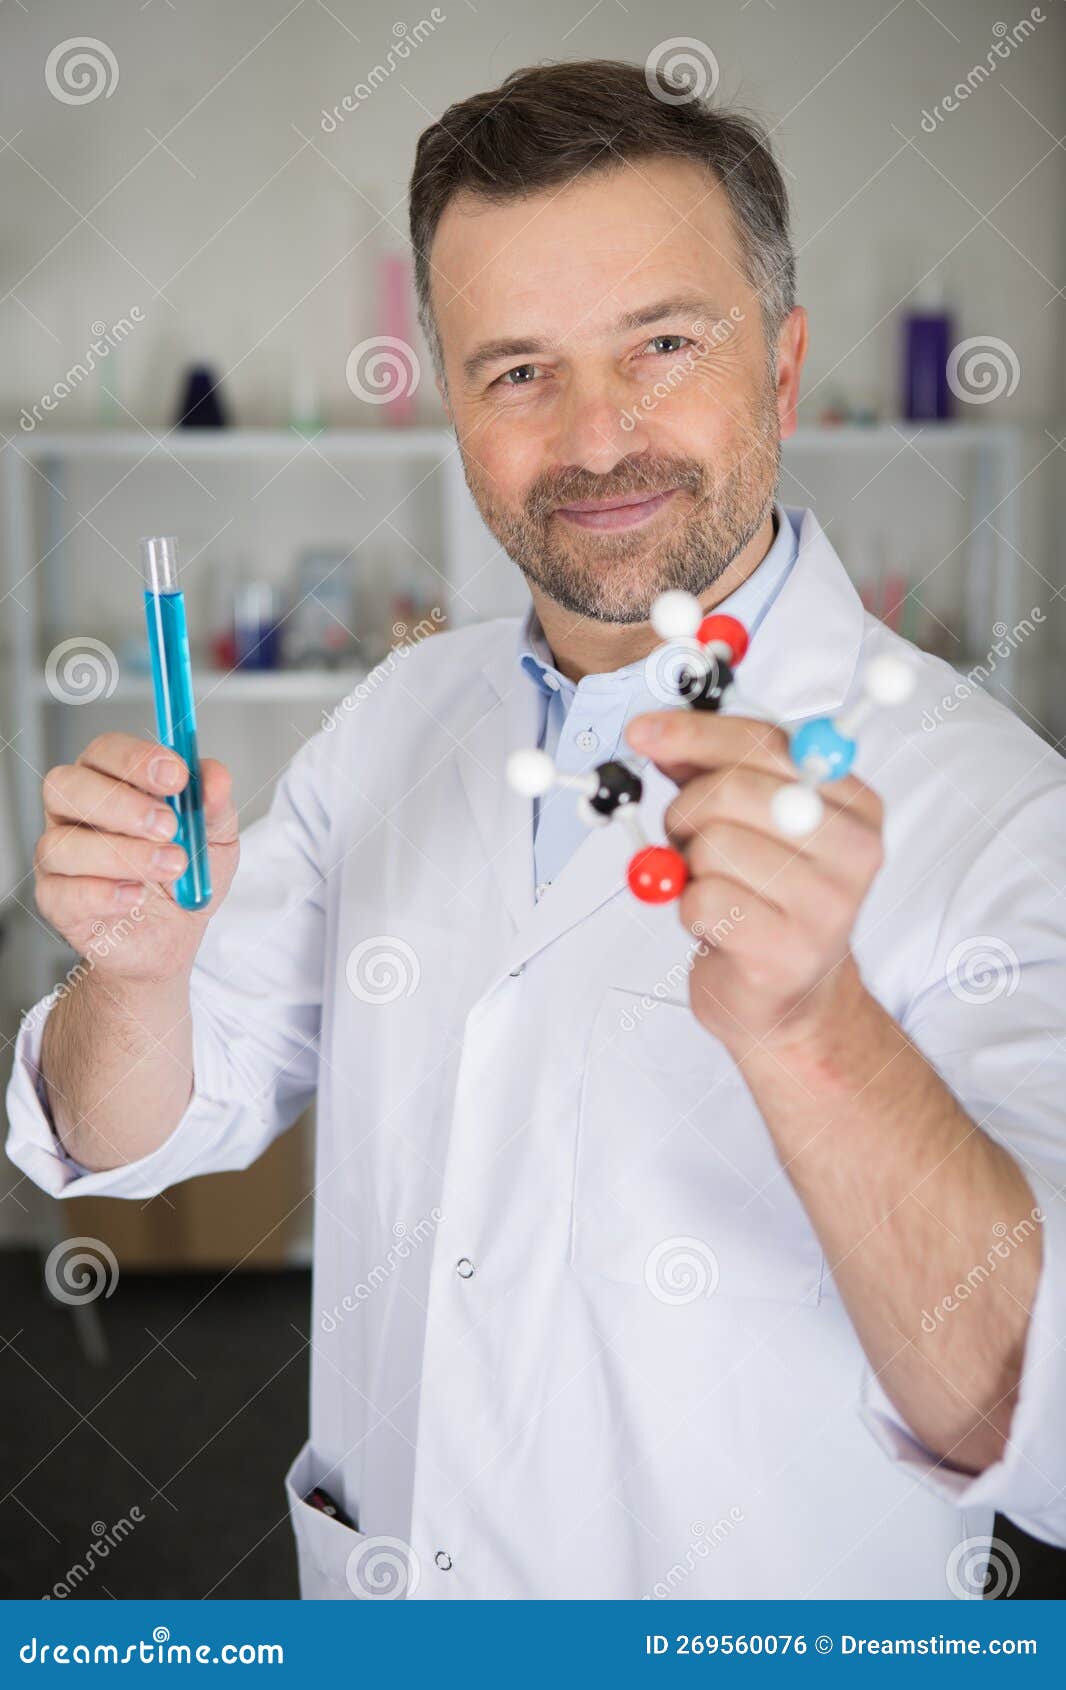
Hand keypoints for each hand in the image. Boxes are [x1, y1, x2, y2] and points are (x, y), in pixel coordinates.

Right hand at [35, 733, 238, 984]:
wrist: (174, 936)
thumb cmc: (184, 875)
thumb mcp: (215, 837)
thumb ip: (214, 804)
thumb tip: (214, 776)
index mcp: (110, 782)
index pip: (105, 751)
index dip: (136, 758)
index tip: (176, 776)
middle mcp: (75, 812)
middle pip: (66, 786)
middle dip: (121, 803)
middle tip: (169, 826)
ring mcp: (59, 857)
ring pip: (62, 843)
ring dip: (123, 854)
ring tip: (172, 866)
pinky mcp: (56, 901)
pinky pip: (62, 893)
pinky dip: (103, 894)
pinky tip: (136, 897)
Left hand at [625, 711, 883, 1055]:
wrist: (789, 997)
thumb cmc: (767, 899)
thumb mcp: (750, 821)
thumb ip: (712, 769)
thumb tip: (658, 732)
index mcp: (855, 803)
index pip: (766, 743)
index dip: (694, 733)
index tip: (644, 731)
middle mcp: (854, 850)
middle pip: (733, 790)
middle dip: (687, 811)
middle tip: (686, 838)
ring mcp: (826, 905)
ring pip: (713, 846)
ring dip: (691, 866)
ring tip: (714, 886)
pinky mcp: (786, 952)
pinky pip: (703, 899)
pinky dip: (689, 908)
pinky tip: (715, 923)